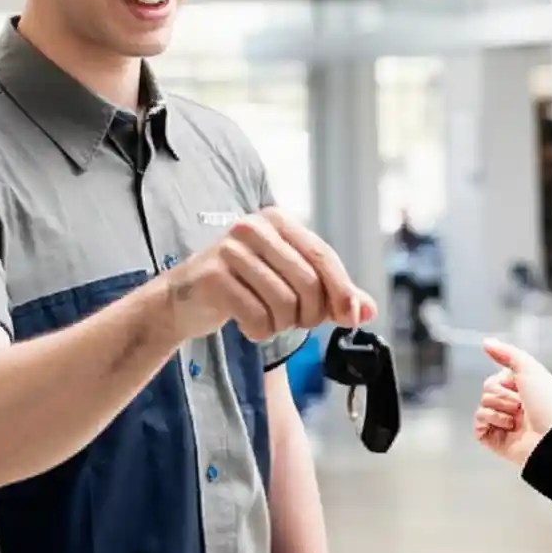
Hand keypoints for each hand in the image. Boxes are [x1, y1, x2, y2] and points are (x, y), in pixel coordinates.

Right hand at [162, 207, 376, 341]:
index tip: (353, 317)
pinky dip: (259, 332)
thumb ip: (330, 294)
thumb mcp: (289, 283)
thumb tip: (368, 311)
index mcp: (277, 221)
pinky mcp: (213, 277)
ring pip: (283, 303)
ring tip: (268, 321)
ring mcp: (230, 250)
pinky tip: (248, 326)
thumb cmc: (243, 287)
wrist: (183, 301)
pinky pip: (256, 317)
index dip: (342, 289)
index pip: (322, 255)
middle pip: (307, 282)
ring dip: (282, 325)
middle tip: (296, 321)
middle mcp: (253, 227)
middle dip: (309, 313)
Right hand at [474, 338, 551, 467]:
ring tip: (516, 418)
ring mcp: (506, 425)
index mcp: (525, 392)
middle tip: (519, 404)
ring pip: (483, 406)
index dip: (505, 379)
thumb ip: (507, 353)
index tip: (519, 386)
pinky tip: (507, 426)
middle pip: (487, 390)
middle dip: (502, 395)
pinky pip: (479, 424)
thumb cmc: (549, 404)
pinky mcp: (497, 440)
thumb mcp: (530, 369)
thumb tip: (486, 342)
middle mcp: (515, 408)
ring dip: (499, 409)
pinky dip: (490, 421)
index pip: (497, 377)